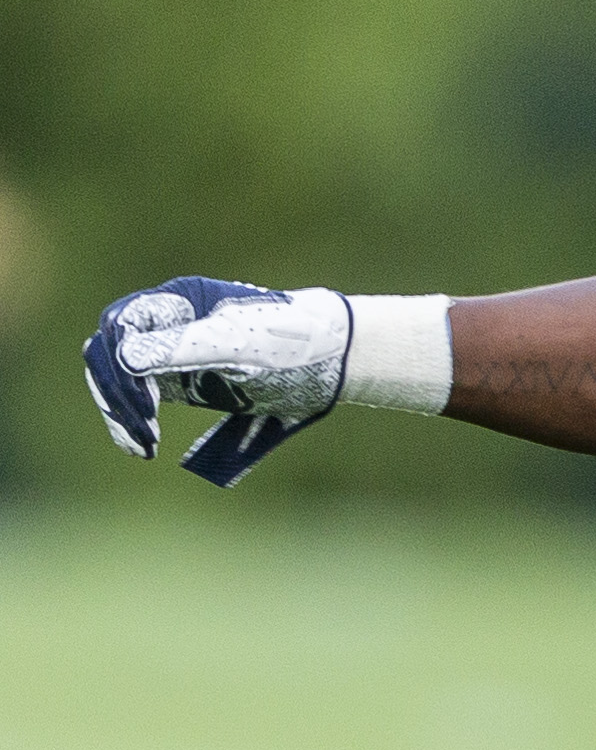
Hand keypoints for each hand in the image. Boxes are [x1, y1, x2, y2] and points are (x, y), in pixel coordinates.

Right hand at [83, 278, 351, 485]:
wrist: (330, 360)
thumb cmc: (289, 342)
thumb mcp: (240, 346)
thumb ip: (185, 348)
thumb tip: (124, 357)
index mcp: (178, 301)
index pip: (120, 327)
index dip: (121, 367)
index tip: (146, 409)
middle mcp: (167, 322)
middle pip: (111, 354)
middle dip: (118, 395)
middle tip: (143, 436)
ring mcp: (172, 352)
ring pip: (121, 378)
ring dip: (121, 413)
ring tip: (142, 449)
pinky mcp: (182, 380)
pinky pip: (140, 398)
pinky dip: (134, 421)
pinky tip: (142, 448)